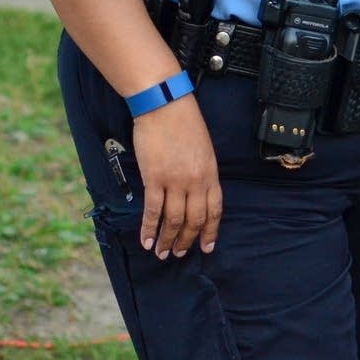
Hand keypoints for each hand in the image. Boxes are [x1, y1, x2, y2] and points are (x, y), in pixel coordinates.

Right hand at [130, 98, 220, 258]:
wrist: (164, 105)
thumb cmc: (184, 121)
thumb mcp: (204, 148)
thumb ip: (202, 172)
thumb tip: (196, 192)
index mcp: (211, 174)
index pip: (214, 210)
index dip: (210, 231)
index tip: (206, 247)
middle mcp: (196, 182)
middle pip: (194, 220)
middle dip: (187, 241)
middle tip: (179, 254)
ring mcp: (175, 181)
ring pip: (173, 220)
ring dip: (168, 240)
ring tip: (162, 252)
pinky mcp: (154, 178)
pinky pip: (153, 209)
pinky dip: (149, 227)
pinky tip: (146, 239)